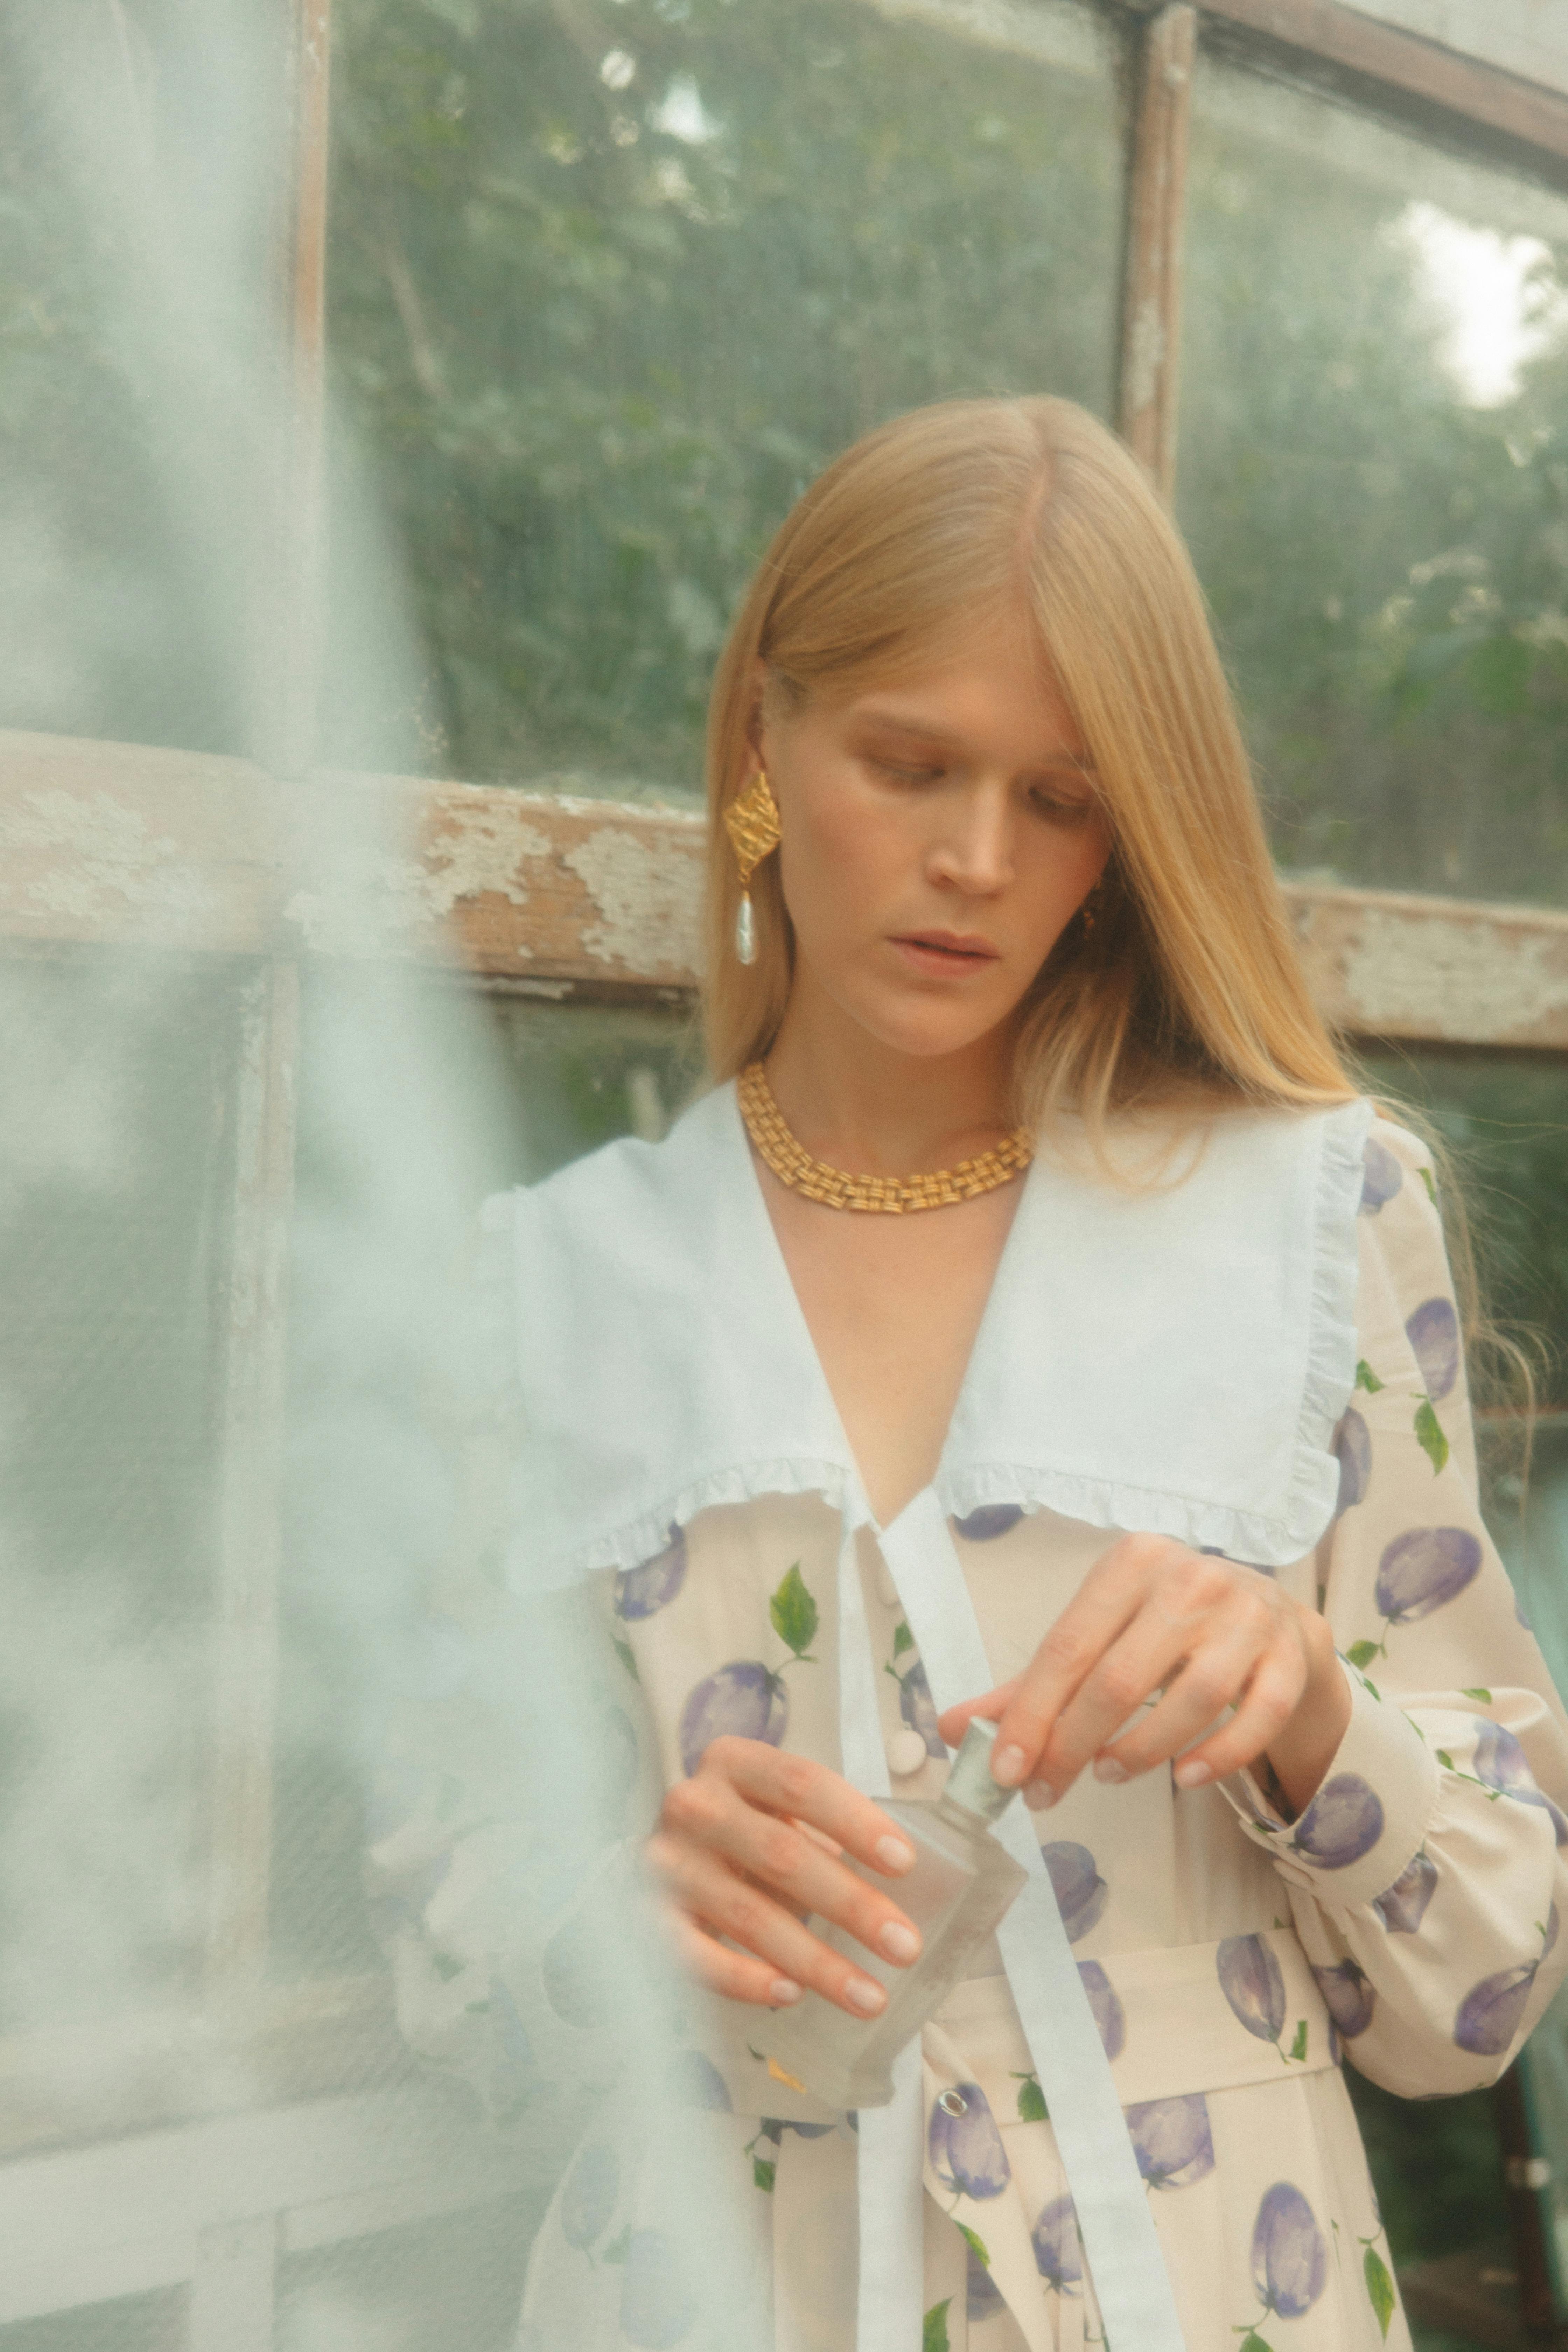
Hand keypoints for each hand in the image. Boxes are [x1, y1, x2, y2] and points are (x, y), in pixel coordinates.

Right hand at [647, 1738, 921, 2014]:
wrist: (659, 1859)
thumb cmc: (742, 1831)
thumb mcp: (776, 1810)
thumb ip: (824, 1828)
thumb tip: (903, 1877)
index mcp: (733, 1762)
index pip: (802, 1784)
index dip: (856, 1821)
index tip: (905, 1862)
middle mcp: (695, 1805)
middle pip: (783, 1854)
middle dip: (852, 1905)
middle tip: (904, 1946)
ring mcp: (667, 1863)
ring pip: (750, 1915)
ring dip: (816, 1961)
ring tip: (870, 1997)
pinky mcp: (646, 1917)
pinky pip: (697, 1955)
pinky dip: (745, 1979)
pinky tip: (790, 1996)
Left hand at [937, 1534, 1351, 1816]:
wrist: (1273, 1620)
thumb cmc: (1167, 1632)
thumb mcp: (1101, 1637)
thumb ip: (1031, 1686)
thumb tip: (952, 1729)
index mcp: (1132, 1562)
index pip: (1067, 1647)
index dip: (1031, 1714)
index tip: (1004, 1771)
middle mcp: (1191, 1579)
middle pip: (1119, 1678)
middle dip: (1072, 1745)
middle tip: (1047, 1790)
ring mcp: (1249, 1615)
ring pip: (1190, 1700)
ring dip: (1139, 1751)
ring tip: (1108, 1774)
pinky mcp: (1291, 1657)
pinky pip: (1254, 1718)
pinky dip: (1217, 1755)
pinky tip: (1184, 1778)